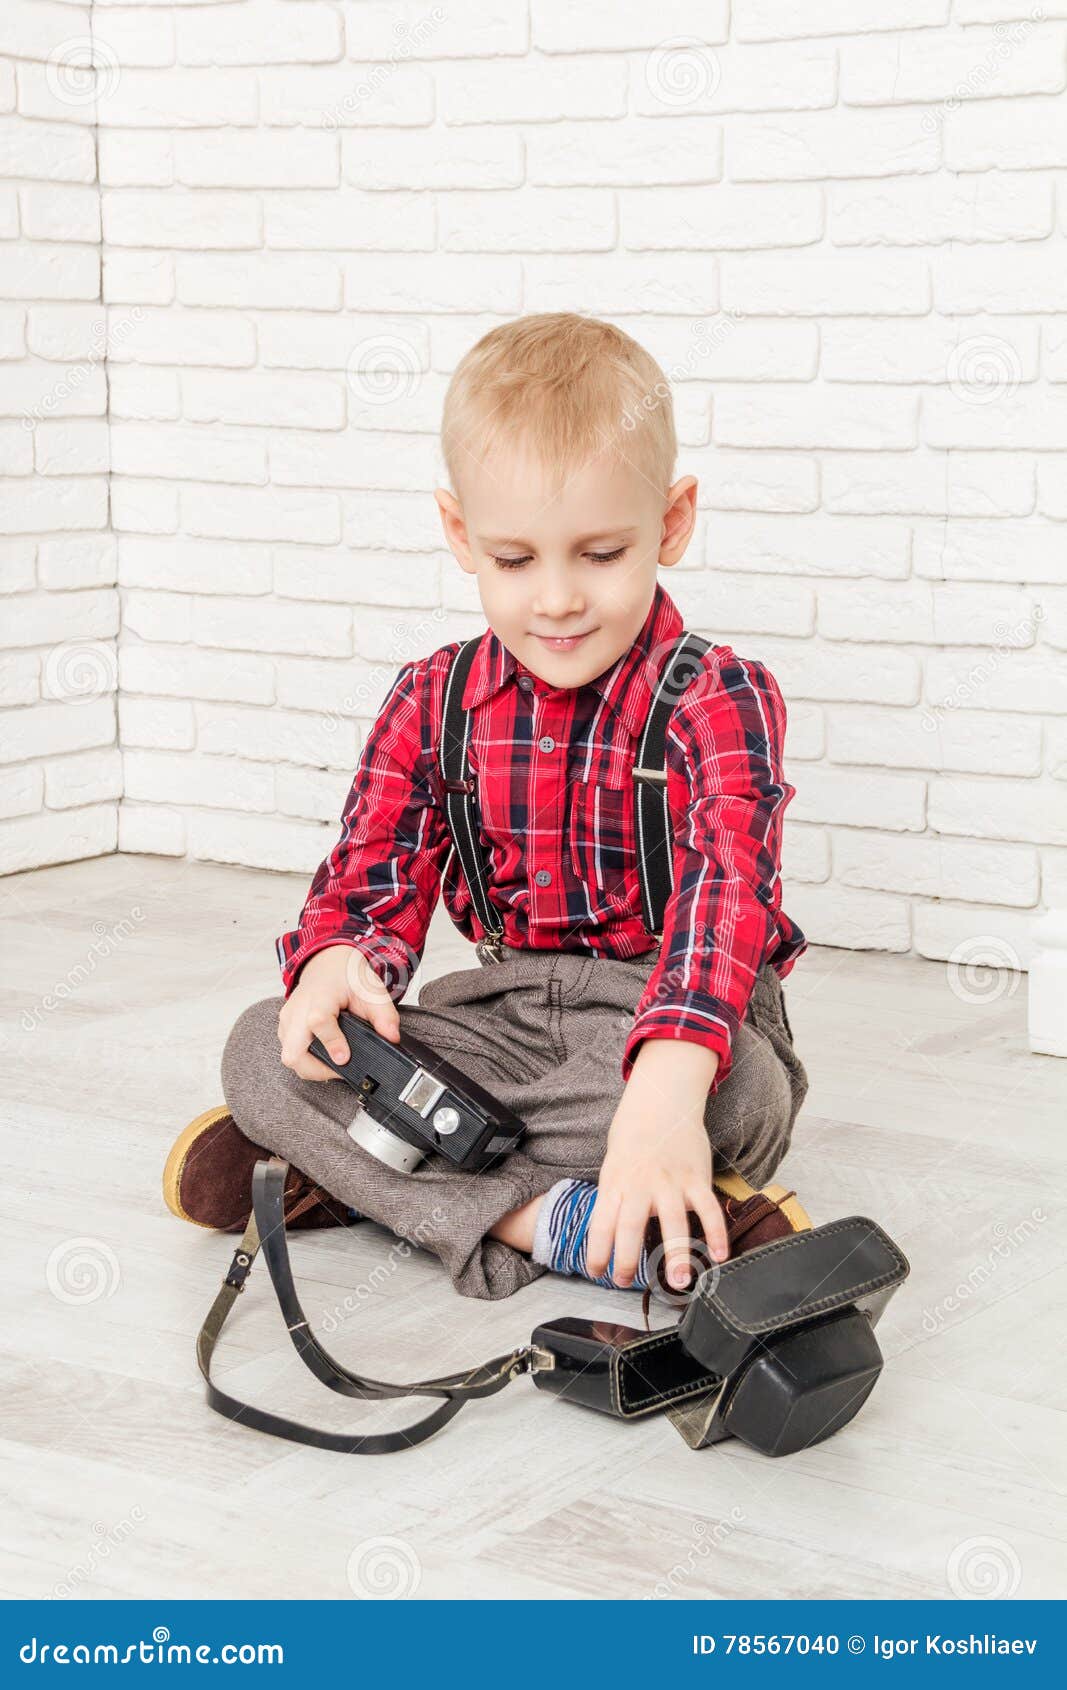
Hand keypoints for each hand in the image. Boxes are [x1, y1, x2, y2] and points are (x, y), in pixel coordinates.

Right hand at [277, 944, 400, 1080]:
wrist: (327, 963)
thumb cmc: (346, 976)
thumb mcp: (371, 990)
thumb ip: (384, 1015)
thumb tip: (392, 1037)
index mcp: (320, 997)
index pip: (318, 1022)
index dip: (332, 1042)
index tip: (344, 1058)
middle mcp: (298, 1010)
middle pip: (293, 1052)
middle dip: (315, 1069)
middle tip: (341, 1069)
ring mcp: (288, 1021)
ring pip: (290, 1058)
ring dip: (311, 1068)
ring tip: (336, 1064)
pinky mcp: (285, 1029)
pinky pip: (290, 1054)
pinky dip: (307, 1062)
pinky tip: (325, 1057)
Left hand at [585, 1097, 728, 1291]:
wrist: (661, 1102)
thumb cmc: (633, 1141)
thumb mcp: (613, 1168)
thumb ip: (615, 1201)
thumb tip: (610, 1240)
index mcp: (616, 1183)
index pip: (601, 1223)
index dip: (597, 1251)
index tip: (596, 1272)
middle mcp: (641, 1184)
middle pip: (631, 1226)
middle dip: (628, 1259)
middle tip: (626, 1282)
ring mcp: (670, 1181)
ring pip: (674, 1221)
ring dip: (678, 1254)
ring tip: (680, 1282)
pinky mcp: (696, 1177)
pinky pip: (708, 1208)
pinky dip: (716, 1232)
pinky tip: (719, 1256)